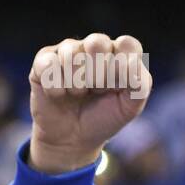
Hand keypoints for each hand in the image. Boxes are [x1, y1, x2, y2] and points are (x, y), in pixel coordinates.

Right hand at [28, 34, 150, 174]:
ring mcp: (68, 51)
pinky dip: (55, 87)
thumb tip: (130, 63)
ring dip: (75, 83)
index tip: (116, 89)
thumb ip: (141, 84)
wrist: (71, 142)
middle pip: (97, 42)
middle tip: (95, 92)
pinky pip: (48, 64)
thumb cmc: (102, 119)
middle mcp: (93, 46)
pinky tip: (59, 96)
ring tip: (77, 95)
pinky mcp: (44, 62)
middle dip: (97, 75)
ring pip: (71, 53)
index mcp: (118, 52)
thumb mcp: (129, 108)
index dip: (120, 71)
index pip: (126, 45)